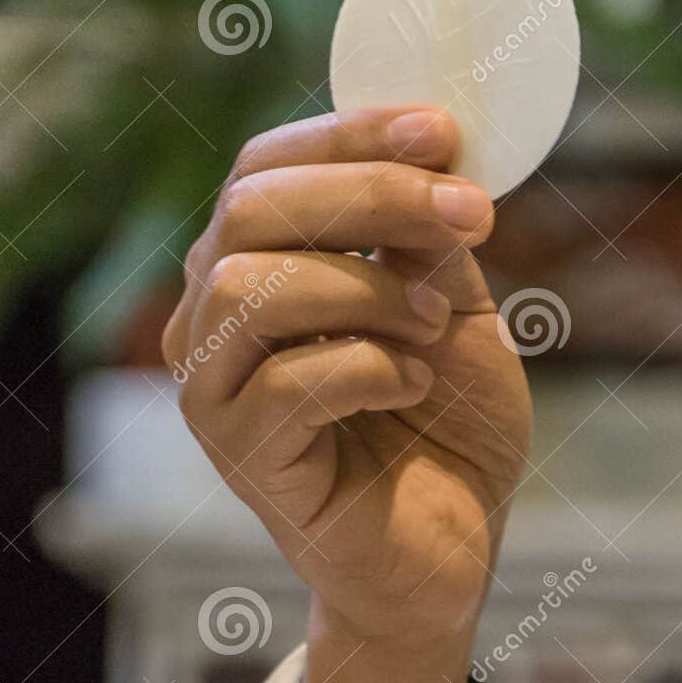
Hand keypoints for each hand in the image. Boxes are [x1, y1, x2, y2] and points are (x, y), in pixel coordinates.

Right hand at [163, 106, 530, 648]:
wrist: (449, 551)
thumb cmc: (445, 429)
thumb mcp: (454, 310)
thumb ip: (426, 242)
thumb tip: (428, 156)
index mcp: (253, 266)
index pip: (264, 168)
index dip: (348, 133)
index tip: (442, 130)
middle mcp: (211, 320)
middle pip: (249, 210)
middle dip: (371, 195)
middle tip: (469, 219)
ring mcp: (213, 391)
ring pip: (251, 288)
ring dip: (367, 291)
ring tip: (435, 326)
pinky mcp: (241, 458)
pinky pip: (285, 382)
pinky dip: (368, 368)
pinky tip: (412, 385)